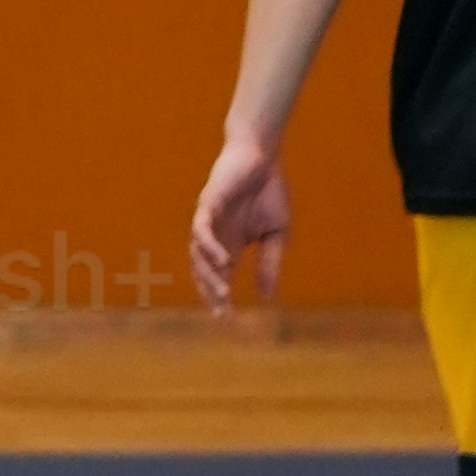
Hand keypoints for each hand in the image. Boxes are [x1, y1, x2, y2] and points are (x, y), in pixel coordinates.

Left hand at [189, 134, 289, 313]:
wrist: (263, 155)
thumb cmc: (269, 190)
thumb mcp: (277, 233)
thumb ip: (270, 262)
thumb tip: (266, 295)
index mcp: (230, 243)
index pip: (220, 275)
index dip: (220, 297)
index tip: (226, 319)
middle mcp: (215, 235)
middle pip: (204, 270)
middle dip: (210, 292)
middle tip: (221, 312)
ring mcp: (208, 220)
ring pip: (198, 254)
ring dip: (209, 274)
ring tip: (224, 292)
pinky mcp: (208, 203)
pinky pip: (201, 229)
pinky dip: (209, 246)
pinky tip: (223, 260)